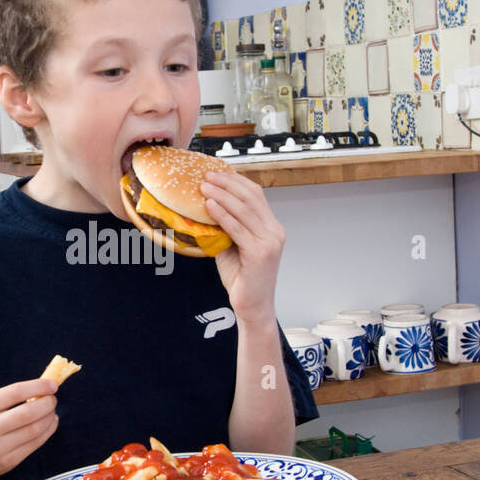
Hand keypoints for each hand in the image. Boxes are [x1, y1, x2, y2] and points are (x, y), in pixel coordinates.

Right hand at [0, 378, 58, 479]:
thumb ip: (6, 398)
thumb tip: (40, 390)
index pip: (15, 393)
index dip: (38, 387)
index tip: (52, 385)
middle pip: (28, 413)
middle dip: (47, 403)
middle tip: (52, 399)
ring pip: (35, 430)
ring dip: (50, 418)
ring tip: (51, 411)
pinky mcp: (7, 463)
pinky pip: (34, 445)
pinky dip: (47, 432)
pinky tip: (48, 424)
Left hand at [200, 170, 284, 323]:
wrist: (253, 307)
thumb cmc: (242, 278)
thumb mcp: (233, 246)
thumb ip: (226, 227)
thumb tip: (204, 208)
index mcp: (271, 227)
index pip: (255, 195)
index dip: (236, 181)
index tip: (216, 172)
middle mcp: (275, 231)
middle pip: (251, 197)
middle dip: (227, 183)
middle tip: (206, 176)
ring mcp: (269, 242)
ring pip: (244, 210)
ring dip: (222, 195)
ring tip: (203, 187)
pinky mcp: (260, 254)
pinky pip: (238, 229)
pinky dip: (223, 215)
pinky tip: (209, 207)